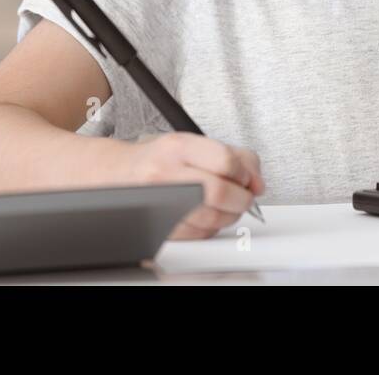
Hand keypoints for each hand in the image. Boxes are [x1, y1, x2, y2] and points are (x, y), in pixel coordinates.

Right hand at [129, 132, 264, 239]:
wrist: (120, 173)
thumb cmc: (161, 158)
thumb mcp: (196, 142)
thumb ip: (237, 156)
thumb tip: (257, 182)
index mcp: (179, 148)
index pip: (225, 161)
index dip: (245, 174)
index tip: (248, 178)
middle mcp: (167, 174)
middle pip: (220, 193)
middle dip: (242, 198)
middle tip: (244, 196)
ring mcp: (161, 202)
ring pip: (212, 218)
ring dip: (230, 215)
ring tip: (228, 205)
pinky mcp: (161, 225)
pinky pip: (200, 234)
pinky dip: (213, 228)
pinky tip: (210, 214)